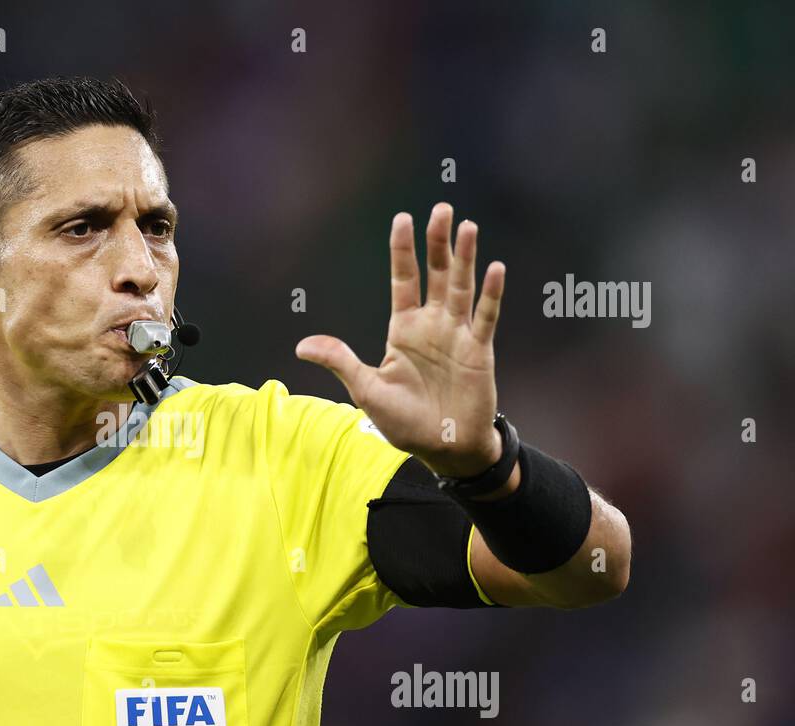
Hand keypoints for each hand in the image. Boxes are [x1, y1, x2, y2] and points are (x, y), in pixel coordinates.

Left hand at [296, 203, 506, 476]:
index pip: (403, 280)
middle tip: (442, 209)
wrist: (442, 448)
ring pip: (461, 288)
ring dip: (465, 258)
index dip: (402, 250)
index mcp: (403, 330)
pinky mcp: (479, 351)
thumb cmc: (405, 422)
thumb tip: (301, 346)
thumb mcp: (366, 389)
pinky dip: (490, 294)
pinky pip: (485, 317)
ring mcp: (457, 335)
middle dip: (438, 242)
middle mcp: (431, 326)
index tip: (402, 218)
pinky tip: (493, 268)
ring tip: (468, 227)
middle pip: (435, 274)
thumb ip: (340, 361)